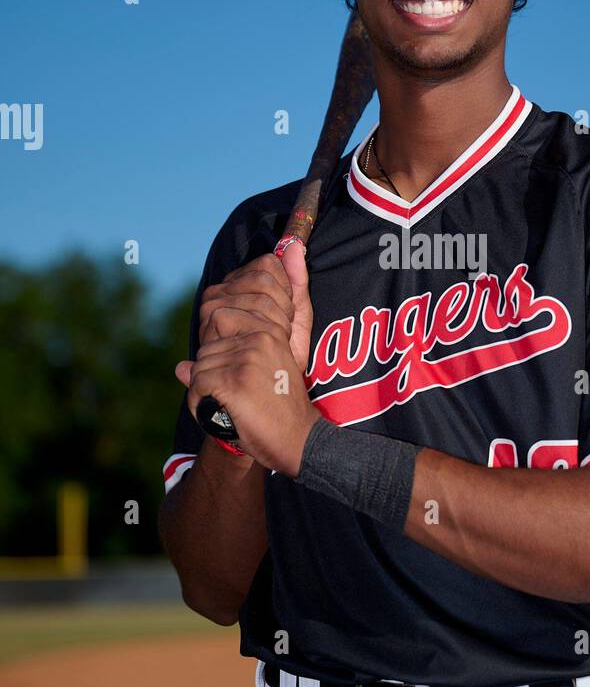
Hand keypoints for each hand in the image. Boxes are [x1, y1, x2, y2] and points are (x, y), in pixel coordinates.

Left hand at [174, 242, 318, 474]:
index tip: (241, 348)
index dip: (224, 320)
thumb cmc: (286, 390)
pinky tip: (224, 407)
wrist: (296, 440)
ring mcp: (248, 357)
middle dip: (213, 349)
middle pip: (212, 318)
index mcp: (273, 323)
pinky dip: (202, 398)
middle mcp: (263, 335)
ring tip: (234, 394)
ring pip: (201, 355)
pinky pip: (196, 379)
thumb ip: (291, 293)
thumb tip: (291, 245)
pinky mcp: (234, 381)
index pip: (226, 296)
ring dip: (208, 379)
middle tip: (237, 374)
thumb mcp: (292, 339)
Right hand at [196, 245, 313, 372]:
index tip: (287, 317)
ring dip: (278, 322)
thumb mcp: (297, 319)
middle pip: (265, 279)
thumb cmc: (281, 357)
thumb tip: (293, 245)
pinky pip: (252, 315)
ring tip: (272, 343)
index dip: (286, 290)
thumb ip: (297, 281)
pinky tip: (265, 350)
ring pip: (261, 294)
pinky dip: (270, 332)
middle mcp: (217, 294)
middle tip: (280, 335)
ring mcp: (211, 310)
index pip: (268, 264)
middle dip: (284, 308)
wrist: (269, 397)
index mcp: (234, 286)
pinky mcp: (212, 327)